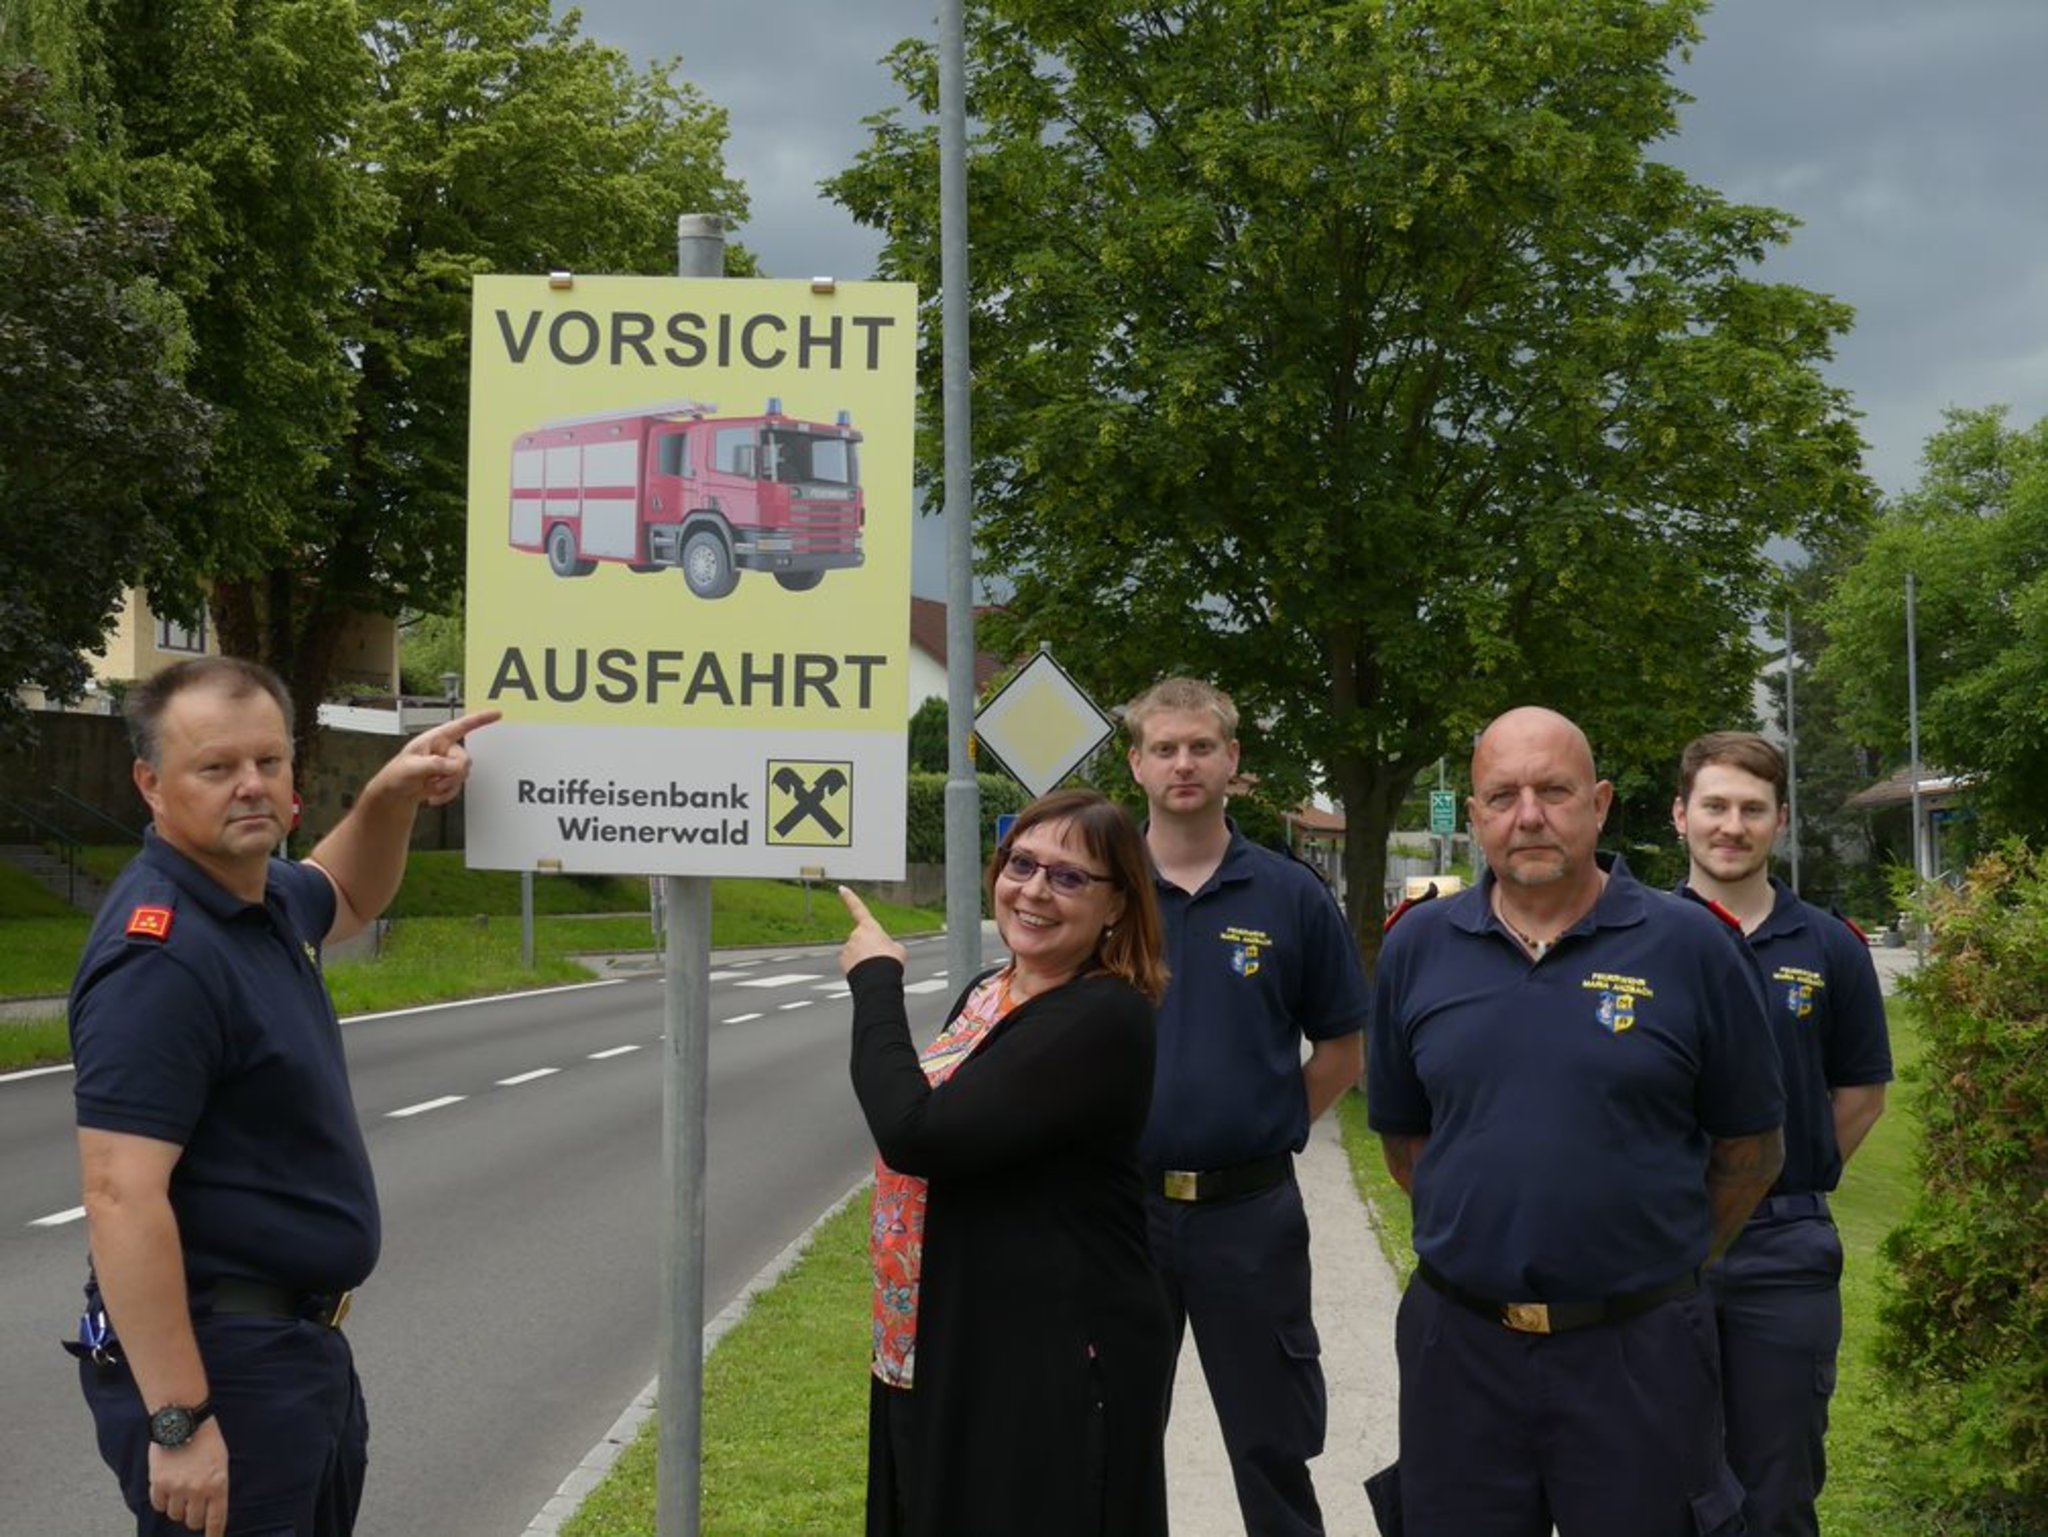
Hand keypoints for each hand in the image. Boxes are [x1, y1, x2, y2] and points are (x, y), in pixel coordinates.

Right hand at [149, 1416, 227, 1535]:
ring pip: (175, 1515)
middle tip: (194, 1509)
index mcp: (218, 1484)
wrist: (183, 1420)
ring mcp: (176, 1488)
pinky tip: (167, 1491)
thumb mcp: (221, 1462)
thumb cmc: (206, 1439)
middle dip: (194, 1518)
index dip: (214, 1533)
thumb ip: (216, 1486)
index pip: (216, 1519)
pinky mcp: (158, 1483)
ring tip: (181, 1493)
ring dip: (178, 1509)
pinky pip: (159, 1505)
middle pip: (193, 1521)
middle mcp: (197, 1490)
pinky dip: (163, 1502)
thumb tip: (211, 1508)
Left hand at [383, 709, 500, 806]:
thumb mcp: (412, 767)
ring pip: (463, 774)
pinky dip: (447, 793)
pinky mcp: (449, 777)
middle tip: (433, 780)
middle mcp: (444, 749)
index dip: (480, 719)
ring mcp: (448, 764)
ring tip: (429, 786)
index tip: (497, 714)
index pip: (462, 726)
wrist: (395, 794)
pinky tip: (433, 794)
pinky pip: (459, 786)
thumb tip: (454, 766)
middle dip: (451, 774)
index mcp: (435, 738)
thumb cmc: (396, 775)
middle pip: (465, 759)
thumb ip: (435, 764)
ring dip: (446, 785)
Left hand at [838, 887, 906, 973]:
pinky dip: (857, 967)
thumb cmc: (890, 962)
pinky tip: (866, 973)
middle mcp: (856, 934)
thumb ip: (890, 944)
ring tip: (875, 967)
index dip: (849, 897)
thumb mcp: (898, 949)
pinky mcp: (842, 961)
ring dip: (864, 958)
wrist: (878, 980)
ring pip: (856, 952)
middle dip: (869, 947)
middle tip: (880, 958)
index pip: (857, 908)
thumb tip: (888, 949)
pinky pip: (850, 962)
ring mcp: (847, 947)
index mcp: (869, 927)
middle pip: (862, 939)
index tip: (841, 889)